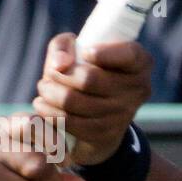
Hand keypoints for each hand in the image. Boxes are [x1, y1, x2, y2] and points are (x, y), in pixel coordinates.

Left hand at [29, 32, 152, 167]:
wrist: (97, 121)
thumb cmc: (87, 73)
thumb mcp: (78, 51)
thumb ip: (64, 46)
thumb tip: (60, 63)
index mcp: (139, 63)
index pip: (129, 54)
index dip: (105, 53)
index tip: (85, 52)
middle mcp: (137, 89)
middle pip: (89, 79)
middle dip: (59, 74)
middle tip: (50, 74)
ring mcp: (122, 114)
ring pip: (73, 101)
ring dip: (49, 93)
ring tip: (44, 88)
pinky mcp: (105, 134)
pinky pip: (68, 121)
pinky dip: (48, 112)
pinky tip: (42, 105)